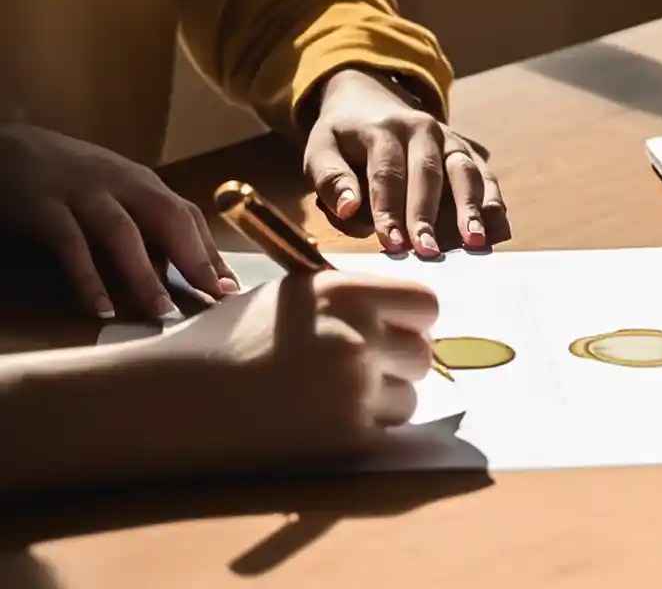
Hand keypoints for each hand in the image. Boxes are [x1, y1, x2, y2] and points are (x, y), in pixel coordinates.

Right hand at [0, 125, 237, 318]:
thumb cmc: (68, 179)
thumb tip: (186, 269)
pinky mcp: (42, 206)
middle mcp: (118, 181)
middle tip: (212, 299)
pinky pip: (70, 245)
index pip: (186, 215)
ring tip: (161, 311)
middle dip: (193, 259)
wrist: (4, 146)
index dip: (210, 252)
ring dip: (144, 274)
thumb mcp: (114, 193)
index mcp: (140, 181)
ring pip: (122, 232)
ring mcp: (81, 192)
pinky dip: (88, 278)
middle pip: (167, 216)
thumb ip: (145, 223)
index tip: (231, 288)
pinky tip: (102, 308)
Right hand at [0, 270, 438, 495]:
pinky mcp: (347, 436)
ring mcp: (354, 387)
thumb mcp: (290, 297)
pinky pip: (384, 433)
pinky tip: (312, 421)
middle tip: (355, 371)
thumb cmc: (225, 343)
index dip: (411, 320)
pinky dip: (357, 430)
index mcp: (343, 290)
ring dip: (379, 401)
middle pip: (423, 352)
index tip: (394, 331)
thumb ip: (349, 300)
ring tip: (322, 397)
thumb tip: (401, 316)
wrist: (171, 400)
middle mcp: (357, 333)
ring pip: (408, 397)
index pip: (425, 303)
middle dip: (397, 364)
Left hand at [302, 68, 509, 256]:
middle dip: (428, 215)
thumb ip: (330, 179)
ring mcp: (450, 139)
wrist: (371, 101)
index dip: (389, 209)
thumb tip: (349, 207)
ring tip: (474, 241)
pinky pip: (485, 177)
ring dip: (471, 208)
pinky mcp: (469, 152)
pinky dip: (493, 204)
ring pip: (464, 172)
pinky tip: (497, 231)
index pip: (386, 172)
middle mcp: (422, 128)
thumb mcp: (321, 150)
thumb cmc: (344, 140)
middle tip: (427, 250)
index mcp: (383, 128)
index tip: (391, 242)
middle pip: (428, 173)